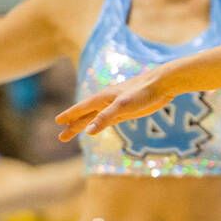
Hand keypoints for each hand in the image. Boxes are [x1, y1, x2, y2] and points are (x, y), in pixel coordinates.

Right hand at [54, 68, 176, 141]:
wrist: (163, 84)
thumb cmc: (143, 92)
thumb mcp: (123, 106)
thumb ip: (106, 117)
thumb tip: (89, 131)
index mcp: (103, 98)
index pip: (82, 108)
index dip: (70, 115)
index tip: (57, 122)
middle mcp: (107, 101)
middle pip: (86, 115)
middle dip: (73, 125)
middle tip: (61, 137)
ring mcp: (116, 106)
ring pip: (96, 118)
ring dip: (84, 125)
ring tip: (73, 132)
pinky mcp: (127, 111)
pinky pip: (108, 119)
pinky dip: (99, 124)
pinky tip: (96, 128)